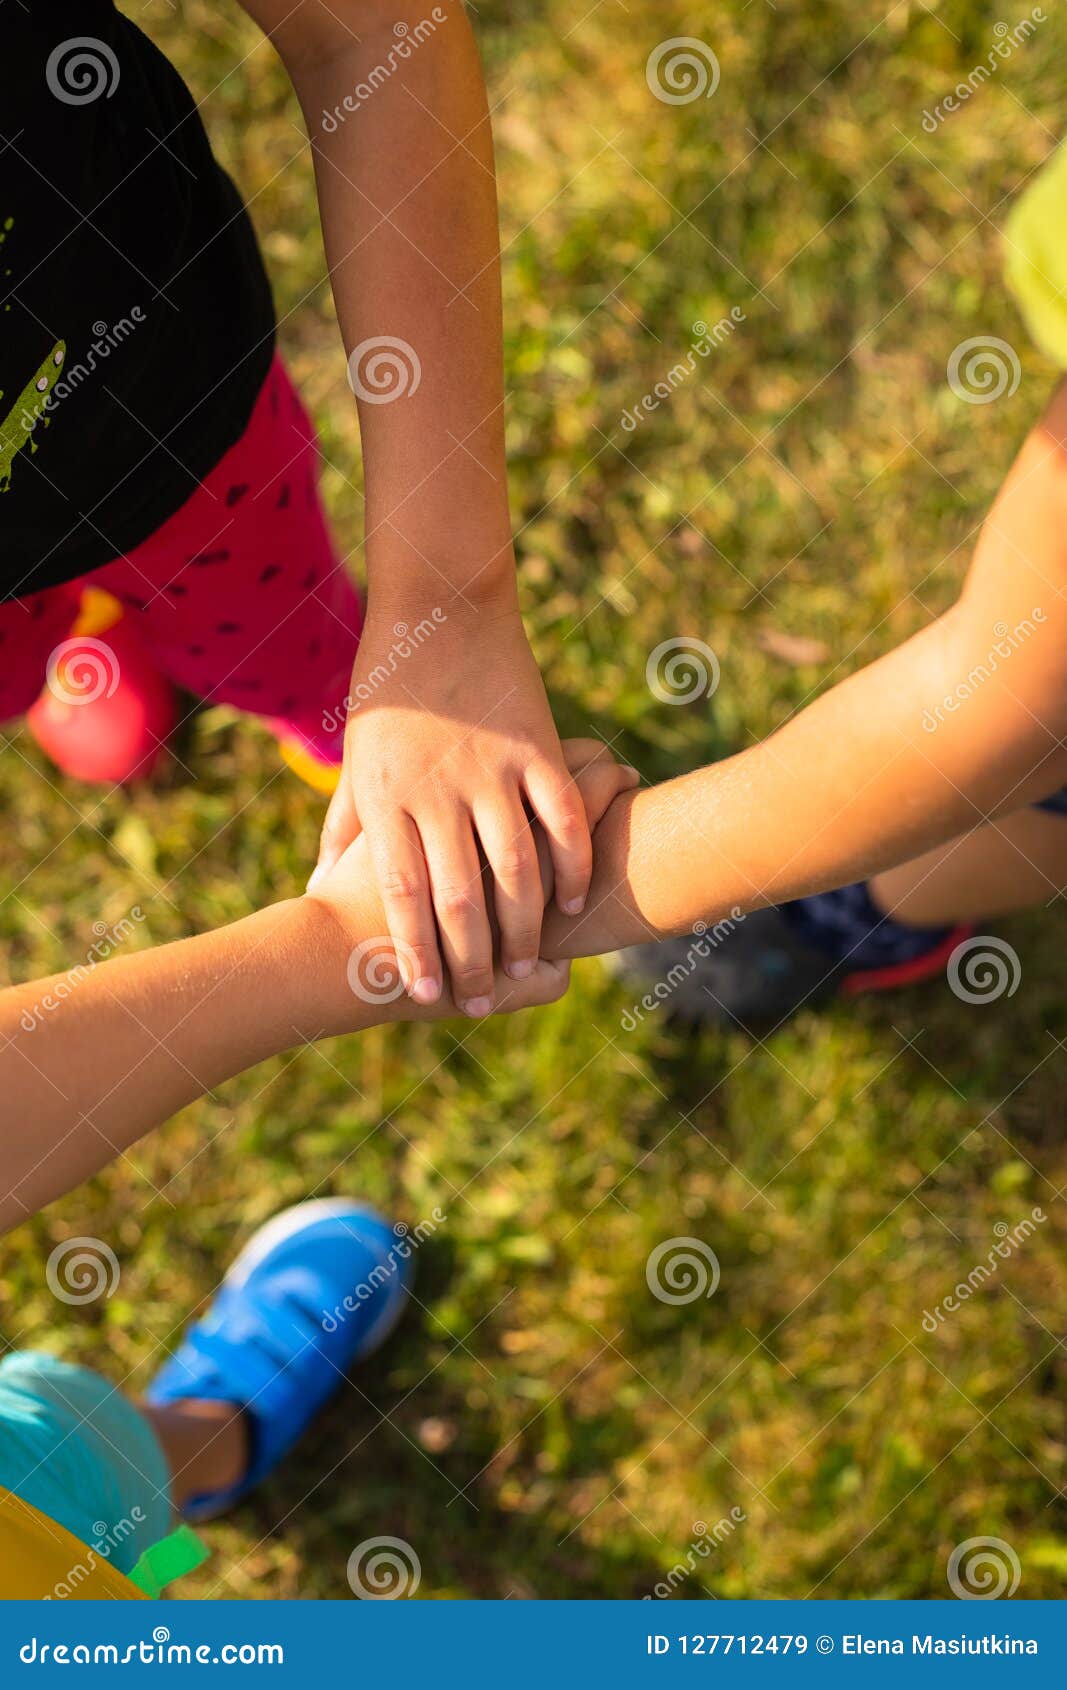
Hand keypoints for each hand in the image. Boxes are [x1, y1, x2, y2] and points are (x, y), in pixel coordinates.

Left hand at [310, 600, 593, 1015]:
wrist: (439, 607)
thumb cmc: (389, 688)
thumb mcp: (358, 758)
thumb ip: (345, 824)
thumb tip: (319, 883)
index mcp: (390, 797)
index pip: (402, 893)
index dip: (414, 949)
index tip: (424, 995)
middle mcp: (439, 790)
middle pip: (460, 895)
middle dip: (472, 959)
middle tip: (482, 1002)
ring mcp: (492, 770)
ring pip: (516, 869)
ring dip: (525, 926)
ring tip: (529, 965)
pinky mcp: (537, 748)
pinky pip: (562, 819)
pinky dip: (573, 864)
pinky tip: (575, 900)